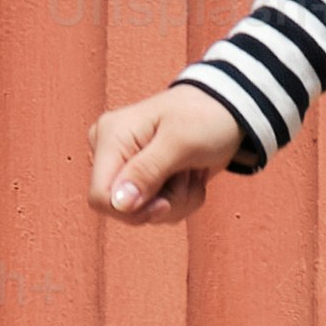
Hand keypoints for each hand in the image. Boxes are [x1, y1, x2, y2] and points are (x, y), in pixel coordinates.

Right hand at [87, 87, 247, 224]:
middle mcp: (111, 153)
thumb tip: (118, 203)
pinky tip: (191, 176)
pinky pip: (156, 210)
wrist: (225, 112)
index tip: (166, 202)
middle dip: (164, 203)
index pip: (100, 196)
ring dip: (178, 201)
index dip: (132, 210)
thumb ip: (147, 172)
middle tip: (187, 174)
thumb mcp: (180, 142)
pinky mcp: (142, 180)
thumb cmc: (205, 116)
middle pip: (124, 210)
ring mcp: (126, 168)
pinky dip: (181, 201)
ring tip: (192, 171)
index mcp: (110, 137)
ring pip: (143, 214)